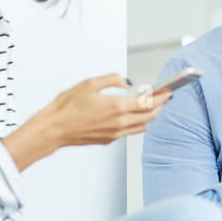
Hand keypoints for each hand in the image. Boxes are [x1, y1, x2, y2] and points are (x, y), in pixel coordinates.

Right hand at [39, 74, 170, 145]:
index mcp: (117, 106)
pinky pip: (130, 132)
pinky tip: (131, 116)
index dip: (162, 96)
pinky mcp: (109, 140)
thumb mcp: (89, 84)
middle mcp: (120, 122)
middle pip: (150, 116)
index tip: (168, 91)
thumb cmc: (66, 107)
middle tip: (162, 97)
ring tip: (148, 106)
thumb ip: (112, 80)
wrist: (53, 129)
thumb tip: (126, 81)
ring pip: (142, 126)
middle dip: (159, 106)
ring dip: (149, 116)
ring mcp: (115, 133)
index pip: (149, 102)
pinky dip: (136, 123)